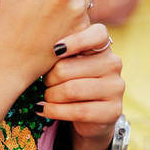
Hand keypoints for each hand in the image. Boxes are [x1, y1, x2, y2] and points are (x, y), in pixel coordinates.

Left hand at [39, 23, 124, 149]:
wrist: (91, 115)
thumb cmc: (73, 80)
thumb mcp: (69, 61)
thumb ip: (59, 51)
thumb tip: (34, 43)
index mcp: (103, 46)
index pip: (98, 34)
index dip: (76, 41)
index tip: (55, 49)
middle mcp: (113, 64)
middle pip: (68, 68)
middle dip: (49, 78)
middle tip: (44, 82)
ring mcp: (115, 88)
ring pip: (71, 90)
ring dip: (50, 95)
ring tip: (45, 96)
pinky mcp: (113, 110)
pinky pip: (78, 111)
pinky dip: (54, 110)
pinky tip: (42, 109)